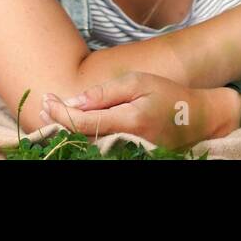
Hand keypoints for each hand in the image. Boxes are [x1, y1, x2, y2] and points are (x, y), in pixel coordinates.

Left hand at [39, 72, 224, 149]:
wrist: (199, 118)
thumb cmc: (167, 94)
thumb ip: (105, 93)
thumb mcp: (137, 82)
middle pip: (81, 139)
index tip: (46, 98)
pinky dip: (83, 138)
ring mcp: (130, 154)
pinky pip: (101, 150)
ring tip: (50, 113)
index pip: (83, 122)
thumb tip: (74, 101)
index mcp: (130, 121)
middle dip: (58, 122)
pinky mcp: (132, 158)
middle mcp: (128, 143)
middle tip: (42, 105)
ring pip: (88, 147)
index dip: (60, 113)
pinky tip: (72, 125)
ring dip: (67, 130)